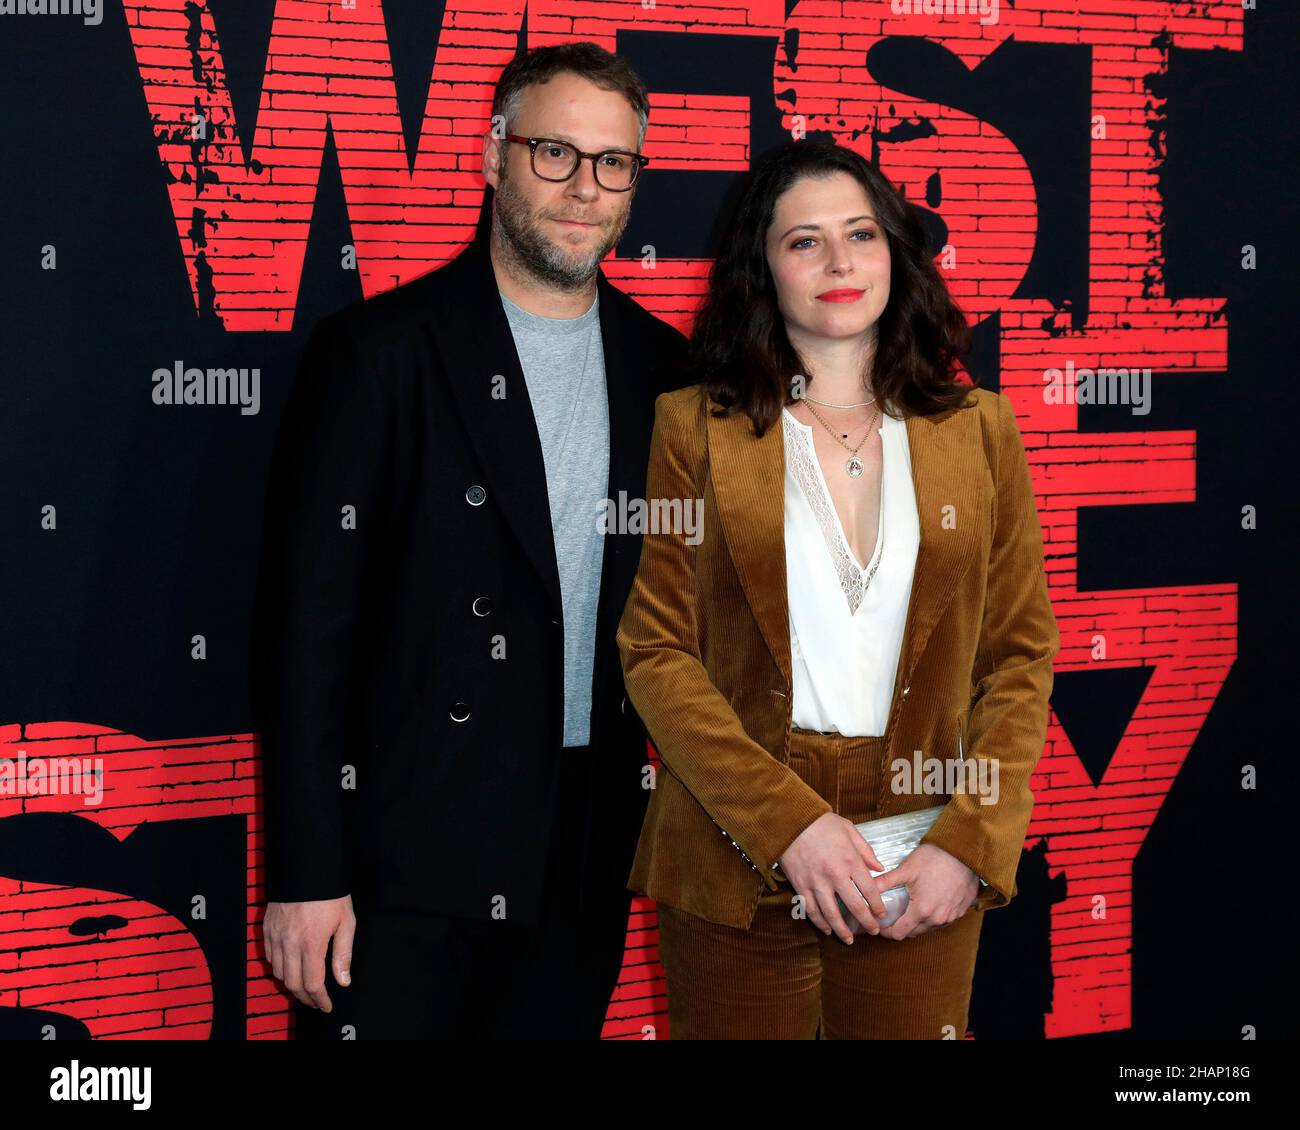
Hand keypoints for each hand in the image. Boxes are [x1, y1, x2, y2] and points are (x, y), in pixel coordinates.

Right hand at [263, 895, 354, 1010]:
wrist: (307, 867)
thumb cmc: (330, 894)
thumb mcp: (346, 921)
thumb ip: (343, 954)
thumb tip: (343, 981)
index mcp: (311, 943)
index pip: (312, 984)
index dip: (319, 999)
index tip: (326, 1006)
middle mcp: (289, 943)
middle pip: (292, 983)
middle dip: (305, 998)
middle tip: (316, 1001)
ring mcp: (275, 936)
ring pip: (277, 973)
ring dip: (291, 984)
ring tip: (304, 988)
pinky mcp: (266, 928)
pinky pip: (269, 957)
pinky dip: (278, 968)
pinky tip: (290, 968)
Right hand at [777, 812, 889, 943]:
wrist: (790, 820)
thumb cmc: (821, 822)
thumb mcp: (848, 829)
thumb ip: (865, 850)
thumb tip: (879, 868)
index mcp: (850, 860)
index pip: (870, 890)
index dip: (878, 905)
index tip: (881, 914)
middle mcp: (835, 875)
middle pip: (855, 906)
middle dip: (866, 922)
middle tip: (873, 931)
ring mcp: (816, 882)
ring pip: (831, 914)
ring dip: (842, 930)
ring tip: (849, 939)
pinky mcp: (800, 885)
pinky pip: (811, 909)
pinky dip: (819, 922)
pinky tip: (826, 929)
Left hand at [869, 844, 979, 940]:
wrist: (964, 851)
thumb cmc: (935, 857)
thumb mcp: (906, 869)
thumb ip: (885, 882)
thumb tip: (867, 889)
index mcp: (922, 910)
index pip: (899, 933)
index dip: (887, 932)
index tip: (880, 926)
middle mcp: (938, 918)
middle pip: (914, 932)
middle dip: (901, 927)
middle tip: (892, 917)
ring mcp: (951, 916)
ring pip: (929, 927)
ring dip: (917, 922)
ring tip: (909, 909)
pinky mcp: (961, 911)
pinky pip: (943, 920)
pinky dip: (933, 917)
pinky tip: (928, 904)